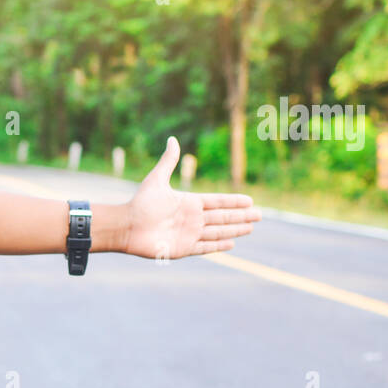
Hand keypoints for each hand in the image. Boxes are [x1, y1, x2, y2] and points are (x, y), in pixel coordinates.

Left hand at [123, 137, 260, 259]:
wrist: (127, 226)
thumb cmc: (140, 203)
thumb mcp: (157, 180)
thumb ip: (167, 161)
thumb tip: (172, 139)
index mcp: (188, 202)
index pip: (218, 202)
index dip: (234, 202)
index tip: (250, 201)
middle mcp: (192, 219)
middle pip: (223, 217)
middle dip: (242, 217)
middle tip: (260, 216)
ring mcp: (189, 234)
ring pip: (218, 232)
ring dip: (235, 230)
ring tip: (251, 228)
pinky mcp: (184, 249)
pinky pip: (206, 247)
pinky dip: (219, 246)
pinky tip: (232, 244)